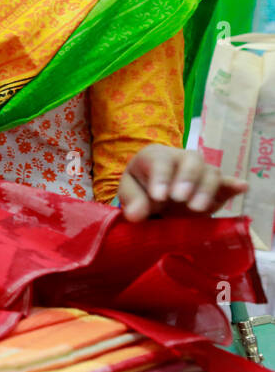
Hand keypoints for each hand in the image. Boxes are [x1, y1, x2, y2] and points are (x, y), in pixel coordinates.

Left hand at [117, 144, 247, 221]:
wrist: (157, 194)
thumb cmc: (141, 188)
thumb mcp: (129, 191)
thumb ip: (132, 200)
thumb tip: (136, 216)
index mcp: (157, 156)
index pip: (161, 161)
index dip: (160, 178)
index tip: (158, 197)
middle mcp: (183, 159)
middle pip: (193, 160)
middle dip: (188, 178)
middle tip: (179, 198)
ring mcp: (202, 173)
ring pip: (211, 173)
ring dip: (205, 190)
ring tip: (195, 208)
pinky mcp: (217, 188)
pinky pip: (227, 184)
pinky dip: (234, 186)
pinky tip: (242, 187)